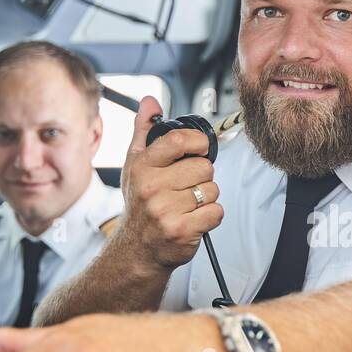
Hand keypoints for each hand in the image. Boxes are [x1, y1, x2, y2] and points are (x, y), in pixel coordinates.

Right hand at [117, 95, 223, 270]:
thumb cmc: (140, 205)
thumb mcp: (135, 164)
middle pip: (204, 167)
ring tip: (187, 204)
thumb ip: (144, 130)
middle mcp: (151, 187)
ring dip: (206, 198)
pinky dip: (211, 216)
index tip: (199, 149)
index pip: (179, 141)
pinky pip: (216, 212)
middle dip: (202, 177)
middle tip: (186, 187)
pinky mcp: (181, 230)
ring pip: (212, 190)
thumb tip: (150, 102)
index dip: (198, 143)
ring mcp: (165, 210)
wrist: (137, 250)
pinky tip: (194, 219)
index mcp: (143, 167)